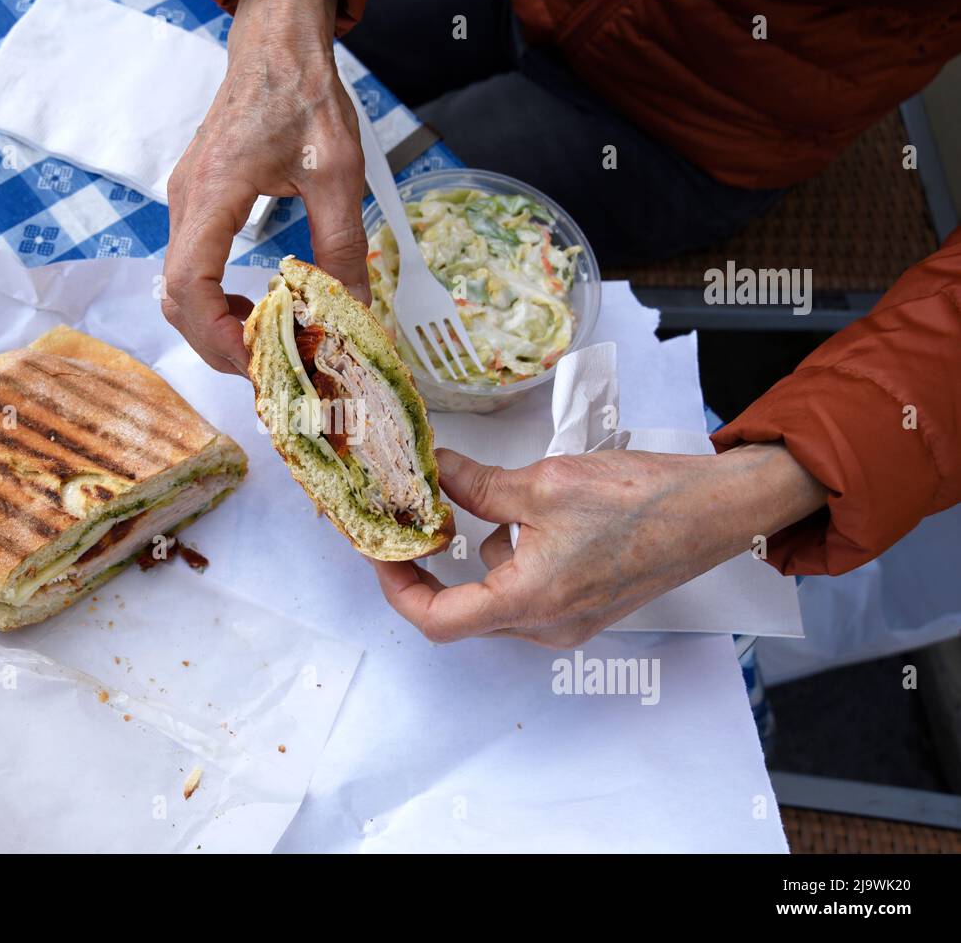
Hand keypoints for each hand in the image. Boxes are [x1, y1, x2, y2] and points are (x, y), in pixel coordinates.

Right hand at [163, 0, 368, 374]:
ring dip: (214, 327)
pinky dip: (213, 302)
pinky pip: (188, 268)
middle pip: (176, 299)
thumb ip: (342, 243)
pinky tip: (253, 309)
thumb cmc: (301, 93)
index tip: (256, 361)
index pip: (189, 283)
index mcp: (214, 192)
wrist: (276, 45)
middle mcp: (187, 201)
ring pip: (177, 288)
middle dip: (217, 345)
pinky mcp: (195, 204)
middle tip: (269, 370)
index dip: (215, 335)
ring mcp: (185, 203)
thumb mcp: (338, 171)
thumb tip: (355, 309)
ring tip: (266, 346)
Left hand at [373, 444, 827, 648]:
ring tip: (483, 511)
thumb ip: (478, 485)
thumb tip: (435, 471)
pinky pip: (527, 595)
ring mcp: (568, 623)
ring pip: (496, 601)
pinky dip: (512, 561)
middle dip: (433, 572)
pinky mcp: (585, 609)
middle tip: (412, 530)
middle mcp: (546, 626)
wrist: (714, 511)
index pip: (437, 620)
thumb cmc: (643, 501)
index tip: (382, 554)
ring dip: (479, 560)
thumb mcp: (543, 484)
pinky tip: (530, 520)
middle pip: (463, 614)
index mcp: (529, 601)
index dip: (399, 588)